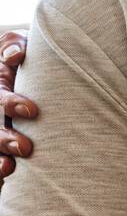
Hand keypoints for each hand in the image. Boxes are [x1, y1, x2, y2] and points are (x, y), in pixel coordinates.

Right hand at [0, 33, 35, 180]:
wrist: (34, 69)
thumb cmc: (31, 56)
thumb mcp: (20, 42)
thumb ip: (15, 44)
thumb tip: (15, 54)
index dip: (11, 104)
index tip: (32, 111)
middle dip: (3, 138)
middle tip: (25, 147)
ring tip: (9, 167)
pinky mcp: (2, 143)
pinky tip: (7, 172)